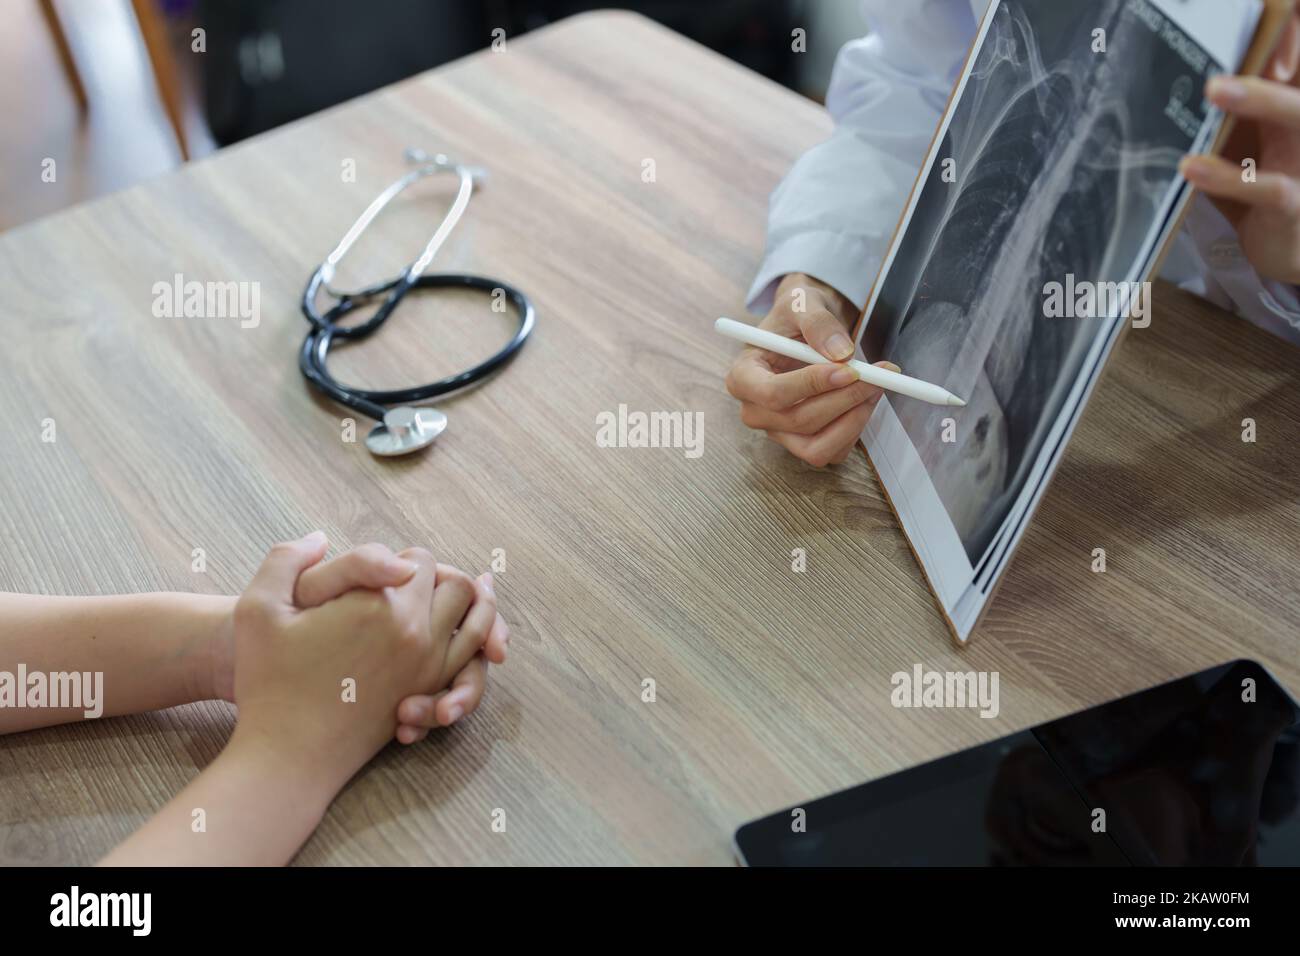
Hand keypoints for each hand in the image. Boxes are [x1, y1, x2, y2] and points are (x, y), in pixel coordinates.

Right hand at [227, 534, 493, 787]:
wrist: (283, 753)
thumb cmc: (267, 680)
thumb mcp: (258, 608)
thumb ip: (287, 559)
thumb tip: (321, 537)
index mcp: (379, 607)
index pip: (421, 561)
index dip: (406, 559)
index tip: (389, 568)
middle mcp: (414, 635)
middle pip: (459, 588)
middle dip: (444, 578)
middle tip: (420, 583)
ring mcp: (426, 669)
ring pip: (476, 626)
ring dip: (474, 609)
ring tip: (461, 600)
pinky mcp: (426, 697)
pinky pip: (468, 663)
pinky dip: (471, 646)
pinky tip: (456, 639)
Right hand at [725, 273, 896, 466]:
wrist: (805, 329)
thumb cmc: (796, 317)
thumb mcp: (802, 303)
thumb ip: (818, 323)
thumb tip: (841, 354)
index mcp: (743, 377)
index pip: (772, 394)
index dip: (811, 385)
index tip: (849, 369)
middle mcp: (756, 411)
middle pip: (798, 420)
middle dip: (844, 399)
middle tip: (877, 375)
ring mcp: (779, 432)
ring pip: (817, 445)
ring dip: (854, 418)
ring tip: (875, 385)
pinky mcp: (803, 444)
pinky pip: (833, 451)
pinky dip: (856, 428)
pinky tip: (865, 400)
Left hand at [1181, 14, 1299, 283]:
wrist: (1289, 246)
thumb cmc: (1260, 183)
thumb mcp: (1239, 139)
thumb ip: (1216, 111)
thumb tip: (1159, 78)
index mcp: (1292, 97)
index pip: (1292, 52)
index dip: (1285, 29)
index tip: (1253, 10)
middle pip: (1299, 78)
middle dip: (1282, 43)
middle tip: (1228, 35)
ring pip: (1298, 117)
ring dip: (1260, 99)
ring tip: (1215, 88)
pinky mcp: (1292, 203)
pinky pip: (1266, 187)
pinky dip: (1226, 176)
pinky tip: (1189, 167)